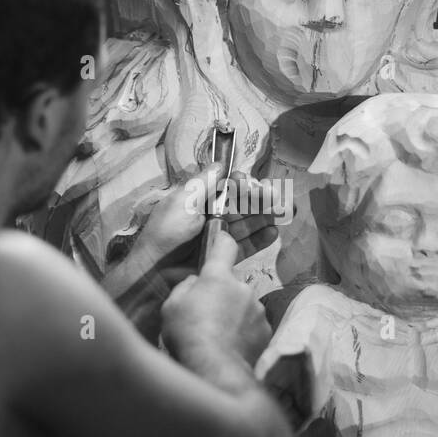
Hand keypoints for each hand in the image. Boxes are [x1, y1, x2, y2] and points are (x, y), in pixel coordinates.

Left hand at [127, 168, 279, 291]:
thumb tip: (221, 163)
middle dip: (258, 199)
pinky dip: (260, 239)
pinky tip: (273, 232)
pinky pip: (246, 246)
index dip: (240, 183)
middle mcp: (210, 217)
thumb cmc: (167, 233)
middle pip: (241, 205)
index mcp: (199, 201)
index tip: (248, 181)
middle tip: (275, 196)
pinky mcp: (224, 257)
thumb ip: (203, 183)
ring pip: (247, 224)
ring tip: (282, 212)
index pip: (226, 188)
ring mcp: (219, 237)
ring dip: (264, 217)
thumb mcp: (182, 201)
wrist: (156, 273)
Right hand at [161, 231, 271, 369]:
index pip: (225, 246)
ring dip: (234, 313)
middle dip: (222, 292)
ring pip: (244, 304)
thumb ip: (185, 287)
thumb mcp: (171, 306)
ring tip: (217, 334)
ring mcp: (257, 308)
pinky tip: (230, 344)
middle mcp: (242, 287)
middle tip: (206, 313)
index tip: (220, 242)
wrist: (216, 368)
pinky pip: (253, 324)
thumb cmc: (188, 335)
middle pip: (232, 282)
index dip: (221, 241)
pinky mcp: (265, 329)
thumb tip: (195, 282)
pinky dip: (244, 331)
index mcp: (217, 276)